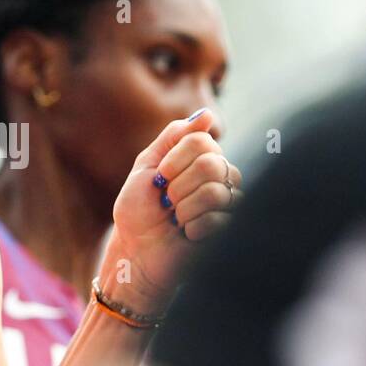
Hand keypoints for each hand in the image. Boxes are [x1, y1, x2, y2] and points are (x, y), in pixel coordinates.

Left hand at [104, 110, 240, 314]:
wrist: (135, 250)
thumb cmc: (138, 210)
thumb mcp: (147, 166)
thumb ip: (174, 137)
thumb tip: (207, 115)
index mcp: (201, 159)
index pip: (202, 141)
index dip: (174, 160)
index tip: (159, 178)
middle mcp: (220, 178)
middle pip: (212, 164)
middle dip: (178, 185)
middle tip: (167, 201)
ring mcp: (227, 204)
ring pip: (217, 192)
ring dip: (184, 208)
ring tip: (176, 219)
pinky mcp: (229, 230)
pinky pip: (221, 218)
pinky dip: (194, 227)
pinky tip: (187, 234)